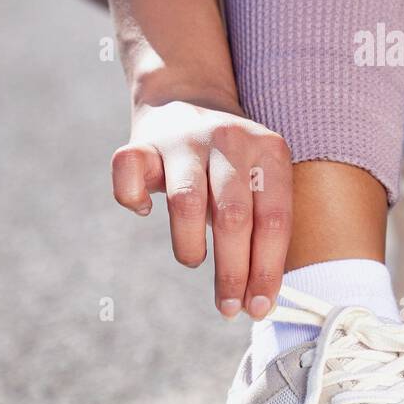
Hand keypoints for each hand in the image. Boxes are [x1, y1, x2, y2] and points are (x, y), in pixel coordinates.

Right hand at [111, 93, 292, 319]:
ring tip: (194, 260)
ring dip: (190, 246)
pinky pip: (129, 171)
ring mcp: (184, 139)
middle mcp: (230, 139)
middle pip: (234, 216)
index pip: (274, 220)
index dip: (267, 269)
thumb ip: (264, 226)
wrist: (186, 95)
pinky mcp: (143, 141)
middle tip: (229, 308)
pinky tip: (143, 211)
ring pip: (186, 201)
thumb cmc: (230, 163)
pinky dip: (132, 199)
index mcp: (270, 151)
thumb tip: (261, 299)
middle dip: (232, 271)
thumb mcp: (261, 178)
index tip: (260, 307)